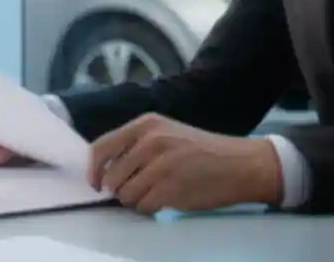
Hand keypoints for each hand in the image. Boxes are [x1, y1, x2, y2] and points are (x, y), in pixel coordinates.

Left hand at [87, 113, 281, 214]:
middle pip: (111, 177)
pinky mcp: (171, 187)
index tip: (96, 183)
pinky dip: (151, 208)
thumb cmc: (201, 150)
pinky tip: (167, 198)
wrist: (240, 163)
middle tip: (138, 189)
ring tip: (156, 192)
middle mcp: (151, 141)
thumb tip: (105, 170)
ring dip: (136, 200)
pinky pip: (144, 206)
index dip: (93, 170)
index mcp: (146, 124)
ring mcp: (161, 164)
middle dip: (120, 190)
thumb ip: (136, 145)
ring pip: (126, 195)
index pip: (101, 147)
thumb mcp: (167, 133)